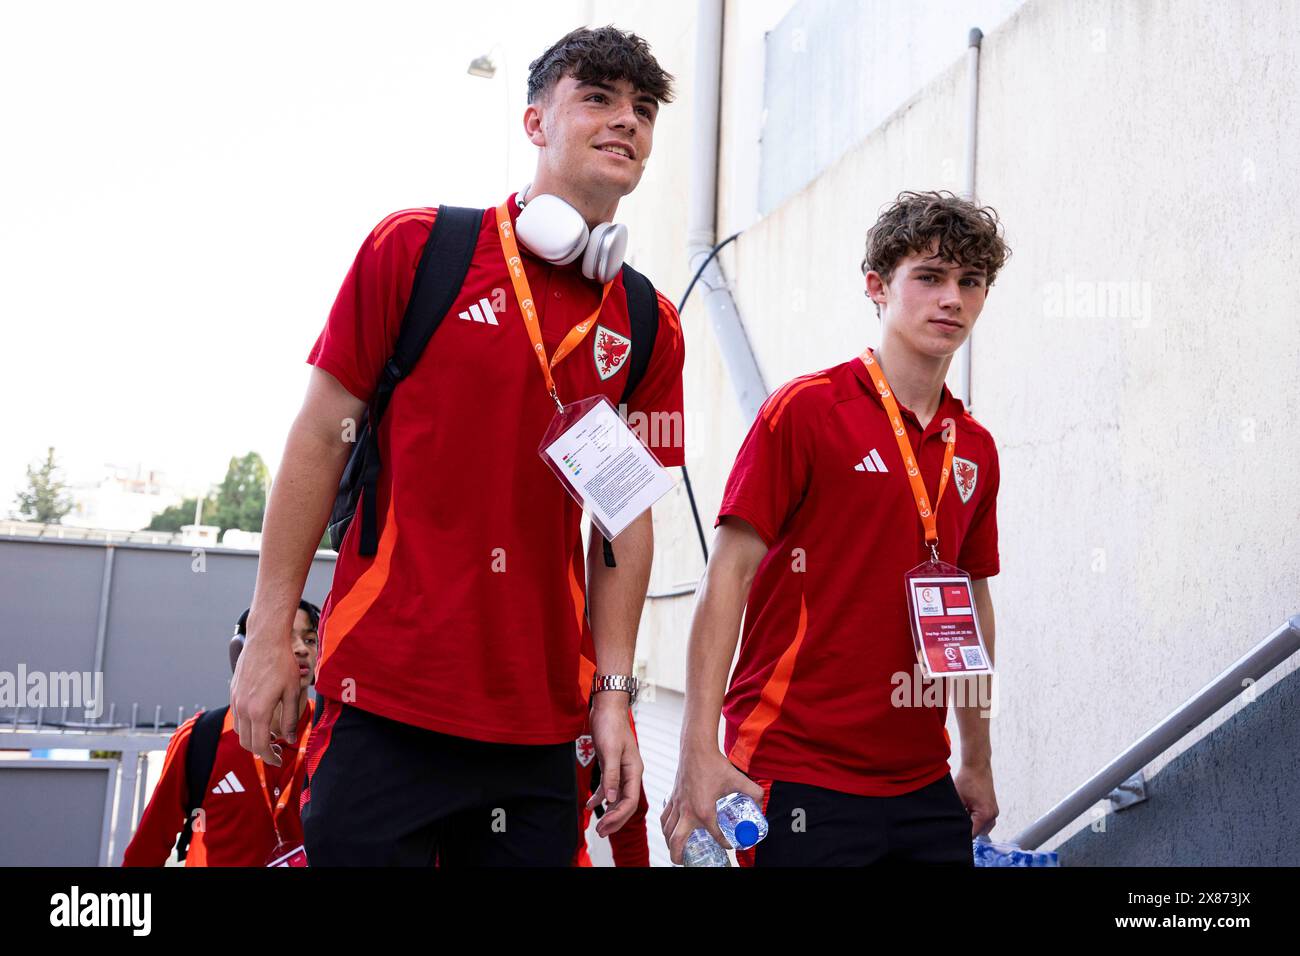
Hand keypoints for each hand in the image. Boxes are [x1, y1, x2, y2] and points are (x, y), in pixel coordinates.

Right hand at [229, 610, 299, 766]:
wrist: (265, 639)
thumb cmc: (282, 663)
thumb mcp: (293, 692)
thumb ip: (291, 718)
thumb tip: (291, 739)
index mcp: (258, 711)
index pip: (260, 746)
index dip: (270, 758)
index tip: (279, 760)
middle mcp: (243, 708)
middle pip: (246, 742)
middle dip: (261, 751)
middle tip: (277, 751)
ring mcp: (235, 700)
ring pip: (240, 730)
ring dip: (253, 738)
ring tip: (271, 736)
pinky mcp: (233, 692)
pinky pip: (237, 716)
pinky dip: (247, 725)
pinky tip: (262, 719)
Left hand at [586, 695, 642, 836]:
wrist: (607, 708)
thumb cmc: (611, 726)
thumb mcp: (610, 751)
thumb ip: (612, 775)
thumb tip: (611, 799)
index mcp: (634, 770)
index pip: (630, 801)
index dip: (618, 816)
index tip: (605, 825)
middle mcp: (629, 773)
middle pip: (624, 803)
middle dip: (614, 819)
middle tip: (600, 832)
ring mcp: (620, 770)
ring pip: (616, 797)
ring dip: (607, 812)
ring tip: (597, 825)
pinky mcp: (610, 765)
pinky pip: (607, 787)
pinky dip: (599, 797)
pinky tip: (589, 804)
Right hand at [661, 745, 763, 863]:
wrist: (697, 749)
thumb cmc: (715, 764)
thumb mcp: (738, 779)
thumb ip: (754, 792)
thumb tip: (762, 802)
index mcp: (704, 811)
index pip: (715, 836)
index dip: (725, 843)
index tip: (730, 845)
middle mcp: (687, 812)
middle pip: (677, 842)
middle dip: (679, 856)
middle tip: (685, 862)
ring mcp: (678, 805)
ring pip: (667, 831)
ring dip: (669, 843)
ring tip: (675, 850)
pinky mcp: (672, 797)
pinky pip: (664, 816)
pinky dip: (665, 826)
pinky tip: (668, 829)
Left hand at [954, 763, 997, 836]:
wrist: (977, 766)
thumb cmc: (968, 779)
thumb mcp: (958, 799)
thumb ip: (958, 815)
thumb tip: (954, 826)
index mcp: (985, 815)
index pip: (972, 834)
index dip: (962, 833)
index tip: (954, 831)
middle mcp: (993, 815)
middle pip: (978, 832)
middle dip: (968, 827)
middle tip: (958, 817)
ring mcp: (994, 811)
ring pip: (982, 827)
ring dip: (973, 823)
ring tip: (964, 810)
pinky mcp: (993, 807)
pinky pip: (985, 820)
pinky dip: (977, 818)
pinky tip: (968, 808)